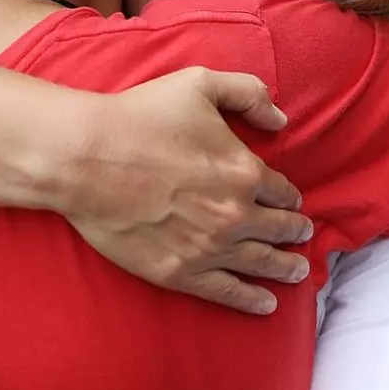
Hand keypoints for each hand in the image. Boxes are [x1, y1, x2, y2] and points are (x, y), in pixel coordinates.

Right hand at [62, 67, 308, 314]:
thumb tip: (281, 120)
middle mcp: (235, 215)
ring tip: (298, 273)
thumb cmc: (139, 116)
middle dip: (295, 233)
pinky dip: (251, 300)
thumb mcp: (199, 84)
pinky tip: (267, 305)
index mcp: (244, 172)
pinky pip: (227, 292)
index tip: (290, 201)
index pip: (281, 191)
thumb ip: (248, 93)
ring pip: (261, 264)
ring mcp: (209, 248)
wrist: (86, 158)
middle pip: (278, 230)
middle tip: (303, 237)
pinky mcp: (179, 273)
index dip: (288, 196)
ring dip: (285, 268)